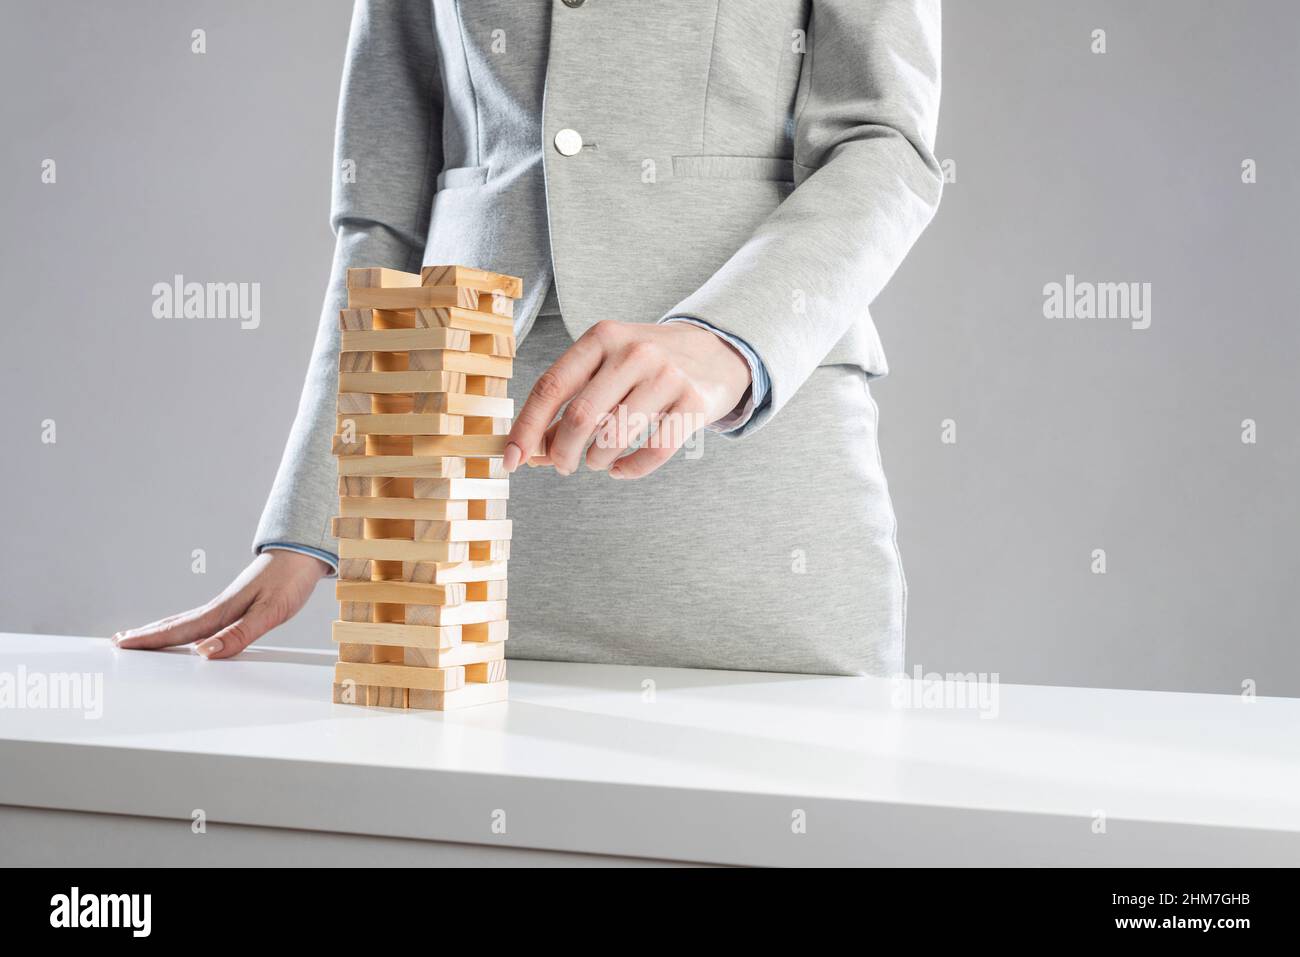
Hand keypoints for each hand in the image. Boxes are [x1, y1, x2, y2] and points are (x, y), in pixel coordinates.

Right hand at [112, 550, 329, 658]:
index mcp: (223, 611)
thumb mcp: (270, 612)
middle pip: (176, 624)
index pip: (180, 630)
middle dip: (147, 635)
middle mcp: (221, 606)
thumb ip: (238, 634)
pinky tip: (187, 631)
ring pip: (187, 620)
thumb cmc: (291, 581)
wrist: (305, 553)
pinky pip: (203, 618)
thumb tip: (203, 653)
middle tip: (117, 642)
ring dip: (162, 629)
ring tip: (140, 636)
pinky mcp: (239, 603)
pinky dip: (186, 626)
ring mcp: (228, 603)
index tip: (122, 645)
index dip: (151, 639)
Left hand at [504, 320, 750, 478]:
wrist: (716, 350)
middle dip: (562, 453)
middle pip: (581, 417)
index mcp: (602, 337)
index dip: (526, 428)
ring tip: (597, 461)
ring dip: (596, 461)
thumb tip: (529, 450)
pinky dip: (629, 470)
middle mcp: (634, 352)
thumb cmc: (646, 365)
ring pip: (614, 438)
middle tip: (562, 465)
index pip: (551, 387)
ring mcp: (667, 376)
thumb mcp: (604, 368)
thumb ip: (567, 404)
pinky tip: (621, 469)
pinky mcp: (694, 403)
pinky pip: (653, 452)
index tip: (510, 459)